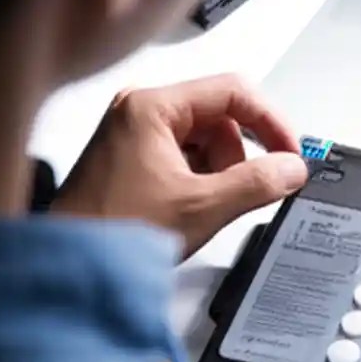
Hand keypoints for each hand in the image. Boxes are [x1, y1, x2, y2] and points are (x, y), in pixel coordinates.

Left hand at [51, 74, 307, 255]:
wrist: (68, 269)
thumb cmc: (112, 232)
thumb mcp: (201, 207)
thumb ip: (256, 183)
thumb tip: (292, 168)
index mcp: (151, 107)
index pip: (232, 91)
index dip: (270, 122)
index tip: (290, 152)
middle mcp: (139, 112)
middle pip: (219, 117)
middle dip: (239, 156)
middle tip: (245, 191)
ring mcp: (133, 135)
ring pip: (204, 140)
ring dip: (220, 173)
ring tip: (206, 207)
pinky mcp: (131, 160)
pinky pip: (184, 158)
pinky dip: (200, 181)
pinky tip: (191, 209)